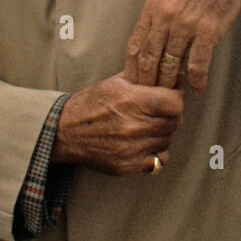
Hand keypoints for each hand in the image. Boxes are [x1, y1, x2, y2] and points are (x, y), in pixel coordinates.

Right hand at [52, 73, 183, 174]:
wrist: (63, 132)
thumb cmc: (90, 104)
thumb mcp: (115, 82)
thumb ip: (144, 78)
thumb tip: (174, 74)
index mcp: (130, 101)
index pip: (175, 103)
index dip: (177, 97)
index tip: (172, 95)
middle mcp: (133, 126)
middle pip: (174, 122)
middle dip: (171, 114)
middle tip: (162, 110)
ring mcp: (130, 149)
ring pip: (167, 140)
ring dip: (164, 132)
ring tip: (150, 125)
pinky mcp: (127, 165)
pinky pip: (159, 160)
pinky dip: (157, 152)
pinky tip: (146, 142)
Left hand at [124, 0, 240, 93]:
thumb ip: (156, 18)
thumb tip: (147, 45)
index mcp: (153, 8)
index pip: (135, 45)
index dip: (132, 68)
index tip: (133, 83)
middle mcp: (166, 17)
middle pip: (150, 58)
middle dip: (147, 81)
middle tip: (148, 97)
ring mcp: (187, 25)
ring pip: (171, 64)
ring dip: (171, 83)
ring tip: (170, 96)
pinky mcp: (208, 31)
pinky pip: (198, 64)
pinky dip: (197, 80)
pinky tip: (197, 89)